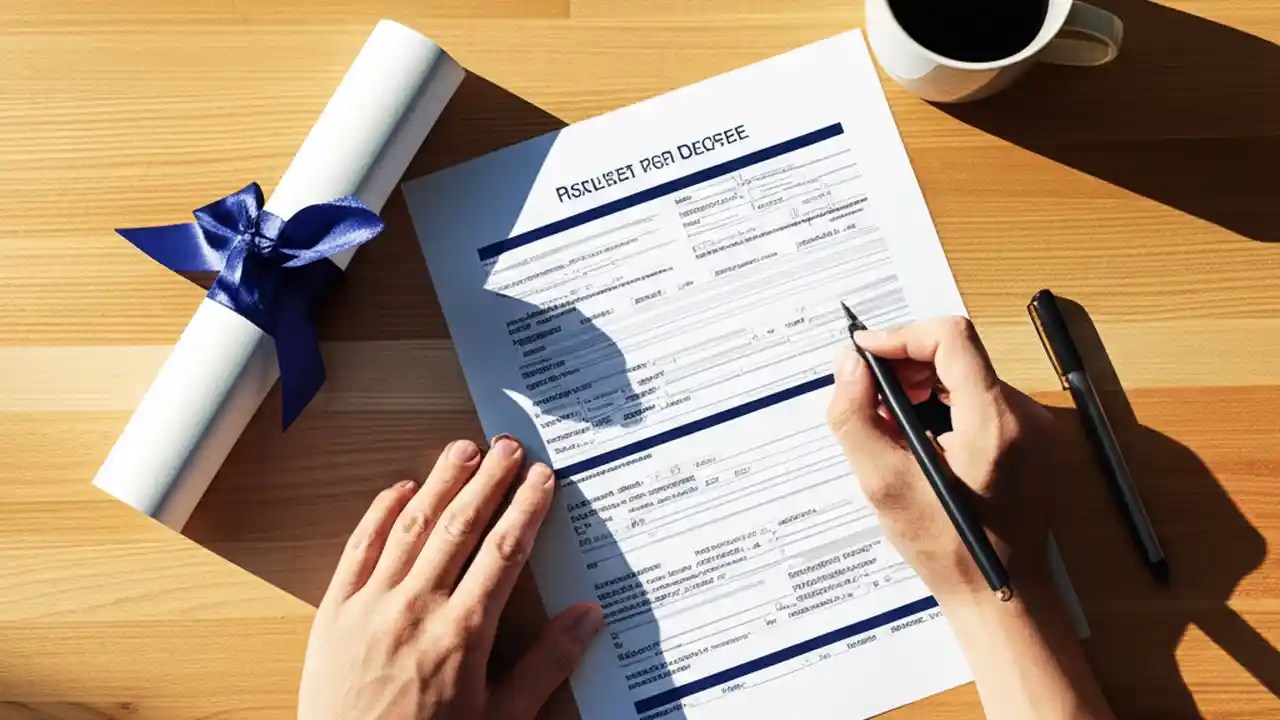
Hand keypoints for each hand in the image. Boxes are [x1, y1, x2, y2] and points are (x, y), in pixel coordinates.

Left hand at [298, 436, 603, 719]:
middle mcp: (417, 609)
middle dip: (488, 481)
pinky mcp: (334, 613)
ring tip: (463, 450)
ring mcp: (371, 606)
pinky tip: (399, 490)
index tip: (541, 477)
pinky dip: (379, 515)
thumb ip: (546, 664)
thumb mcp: (501, 718)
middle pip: (460, 527)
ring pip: (410, 527)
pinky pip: (358, 550)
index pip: (504, 552)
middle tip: (509, 446)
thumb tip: (589, 616)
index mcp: (464, 633)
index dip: (526, 508)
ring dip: (439, 483)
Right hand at [826, 316, 1054, 601]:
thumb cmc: (948, 548)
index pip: (950, 338)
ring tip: (888, 424)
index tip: (865, 354)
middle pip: (957, 355)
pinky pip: (979, 402)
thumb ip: (856, 416)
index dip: (901, 337)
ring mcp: (1031, 428)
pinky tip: (917, 442)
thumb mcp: (884, 483)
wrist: (1001, 595)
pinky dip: (942, 407)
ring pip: (966, 377)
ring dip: (921, 388)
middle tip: (868, 395)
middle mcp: (1022, 415)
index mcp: (992, 420)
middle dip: (905, 365)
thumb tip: (848, 365)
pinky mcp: (1029, 443)